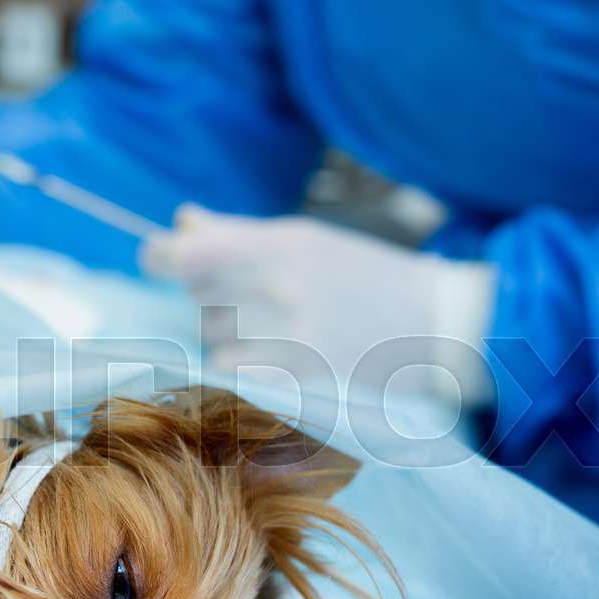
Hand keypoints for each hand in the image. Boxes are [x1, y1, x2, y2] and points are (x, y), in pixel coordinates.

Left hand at [141, 205, 499, 403]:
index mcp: (278, 245)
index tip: (159, 260)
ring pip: (216, 339)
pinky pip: (238, 375)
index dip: (161, 257)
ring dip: (233, 339)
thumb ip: (239, 235)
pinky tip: (276, 361)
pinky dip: (247, 369)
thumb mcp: (308, 241)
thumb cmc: (368, 278)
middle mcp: (277, 287)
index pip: (186, 254)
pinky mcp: (299, 377)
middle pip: (200, 297)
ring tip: (280, 333)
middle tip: (257, 301)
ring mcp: (286, 336)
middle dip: (215, 298)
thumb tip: (184, 222)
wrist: (439, 326)